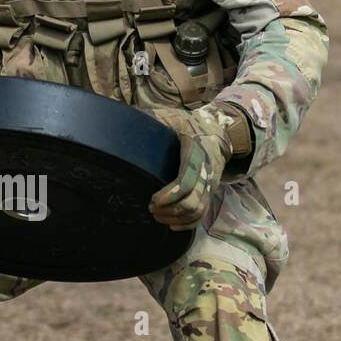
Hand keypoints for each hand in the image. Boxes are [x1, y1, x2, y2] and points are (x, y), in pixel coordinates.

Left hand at [145, 104, 235, 230]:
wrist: (216, 130)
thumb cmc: (186, 124)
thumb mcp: (171, 116)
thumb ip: (150, 119)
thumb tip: (123, 120)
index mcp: (196, 151)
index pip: (187, 180)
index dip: (170, 195)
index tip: (153, 200)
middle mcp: (207, 170)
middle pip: (193, 201)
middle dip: (170, 209)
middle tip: (151, 208)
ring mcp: (210, 183)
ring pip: (198, 210)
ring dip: (176, 218)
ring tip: (157, 216)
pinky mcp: (210, 192)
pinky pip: (203, 214)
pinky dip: (187, 223)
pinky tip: (171, 224)